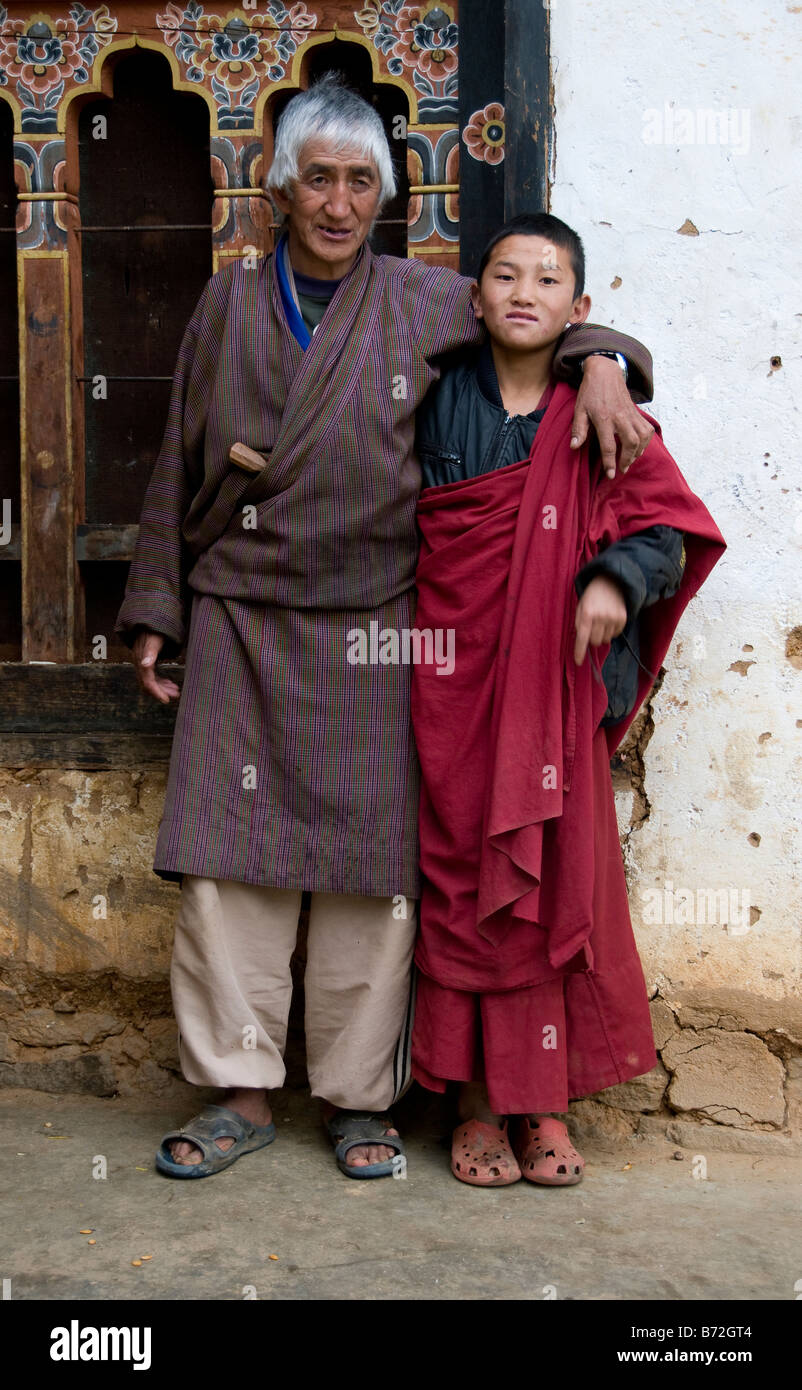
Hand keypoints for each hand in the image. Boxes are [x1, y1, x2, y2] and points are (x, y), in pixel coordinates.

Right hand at [132, 629, 181, 703]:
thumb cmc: (154, 630)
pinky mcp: (147, 661)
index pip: (148, 682)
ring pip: (151, 681)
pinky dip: (161, 681)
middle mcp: (140, 664)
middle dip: (162, 691)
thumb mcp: (154, 640)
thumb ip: (150, 652)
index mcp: (141, 661)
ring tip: (176, 691)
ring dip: (163, 687)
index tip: (167, 700)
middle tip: (176, 695)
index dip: (157, 692)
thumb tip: (145, 664)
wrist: (148, 622)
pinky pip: (153, 676)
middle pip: (149, 684)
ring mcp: (142, 663)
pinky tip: (170, 683)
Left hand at [570, 356, 653, 478]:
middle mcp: (620, 417)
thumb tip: (574, 447)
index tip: (611, 475)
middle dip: (627, 459)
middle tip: (621, 469)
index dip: (610, 462)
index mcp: (604, 418)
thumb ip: (579, 429)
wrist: (605, 372)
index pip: (609, 445)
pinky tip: (639, 447)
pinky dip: (646, 440)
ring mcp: (630, 414)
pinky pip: (647, 429)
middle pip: (630, 443)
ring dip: (638, 451)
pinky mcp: (636, 412)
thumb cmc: (590, 392)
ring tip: (630, 460)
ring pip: (642, 437)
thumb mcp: (579, 409)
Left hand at [574, 575, 626, 664]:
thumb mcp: (580, 607)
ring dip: (602, 635)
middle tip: (592, 629)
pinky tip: (609, 620)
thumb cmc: (591, 596)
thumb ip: (579, 624)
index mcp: (587, 613)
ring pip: (606, 640)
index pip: (582, 637)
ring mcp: (613, 618)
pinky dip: (611, 631)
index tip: (578, 662)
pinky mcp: (623, 618)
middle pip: (595, 642)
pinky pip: (616, 635)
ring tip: (601, 622)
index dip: (579, 651)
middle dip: (592, 639)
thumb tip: (582, 643)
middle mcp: (601, 616)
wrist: (611, 582)